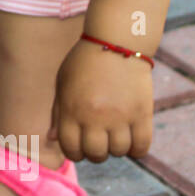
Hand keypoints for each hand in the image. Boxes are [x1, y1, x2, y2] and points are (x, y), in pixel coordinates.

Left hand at [50, 39, 153, 161]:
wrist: (116, 41)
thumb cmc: (84, 62)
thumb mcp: (63, 83)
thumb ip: (58, 113)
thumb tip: (52, 139)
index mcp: (71, 110)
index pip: (70, 149)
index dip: (75, 152)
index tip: (80, 145)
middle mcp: (94, 117)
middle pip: (96, 154)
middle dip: (95, 152)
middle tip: (99, 140)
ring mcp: (120, 116)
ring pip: (119, 152)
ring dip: (116, 148)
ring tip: (115, 135)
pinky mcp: (142, 113)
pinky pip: (142, 146)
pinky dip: (137, 149)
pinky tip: (132, 138)